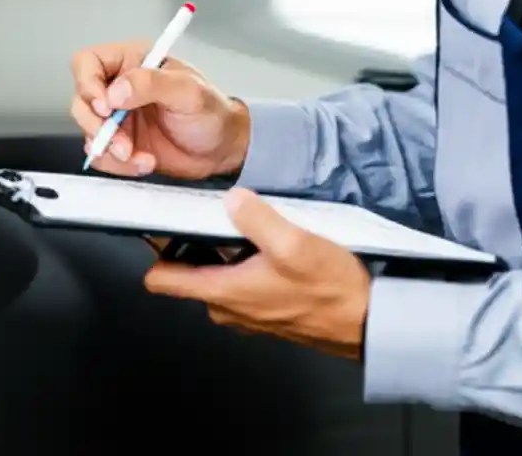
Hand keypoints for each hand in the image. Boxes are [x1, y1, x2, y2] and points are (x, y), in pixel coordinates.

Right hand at [69, 41, 249, 178]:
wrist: (223, 149)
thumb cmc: (212, 112)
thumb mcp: (188, 91)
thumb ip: (152, 84)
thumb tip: (115, 91)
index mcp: (132, 62)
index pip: (88, 62)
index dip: (87, 83)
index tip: (105, 106)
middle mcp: (119, 88)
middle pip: (81, 99)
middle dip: (97, 125)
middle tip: (122, 142)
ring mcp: (117, 118)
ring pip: (88, 131)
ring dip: (109, 148)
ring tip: (137, 156)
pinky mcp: (119, 144)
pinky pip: (101, 155)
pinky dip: (118, 165)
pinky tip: (144, 162)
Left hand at [144, 188, 370, 359]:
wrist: (367, 322)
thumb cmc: (333, 291)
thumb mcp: (294, 244)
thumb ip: (256, 218)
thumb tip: (231, 199)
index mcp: (223, 291)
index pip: (161, 280)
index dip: (153, 251)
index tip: (155, 227)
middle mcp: (228, 307)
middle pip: (186, 274)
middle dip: (191, 245)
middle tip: (207, 216)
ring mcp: (246, 312)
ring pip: (215, 277)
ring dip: (220, 254)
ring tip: (242, 228)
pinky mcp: (265, 311)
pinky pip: (239, 284)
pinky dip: (243, 265)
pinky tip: (267, 248)